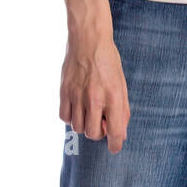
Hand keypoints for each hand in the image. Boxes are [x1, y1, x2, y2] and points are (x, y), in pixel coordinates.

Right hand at [59, 31, 129, 154]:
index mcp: (113, 96)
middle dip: (99, 133)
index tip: (115, 147)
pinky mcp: (64, 91)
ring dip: (84, 125)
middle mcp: (94, 98)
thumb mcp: (121, 84)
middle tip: (101, 121)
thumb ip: (122, 109)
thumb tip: (121, 133)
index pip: (115, 131)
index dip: (115, 144)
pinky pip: (64, 117)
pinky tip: (77, 107)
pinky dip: (71, 118)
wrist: (88, 40)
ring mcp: (77, 95)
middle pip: (93, 134)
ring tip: (89, 111)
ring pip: (77, 128)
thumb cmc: (108, 61)